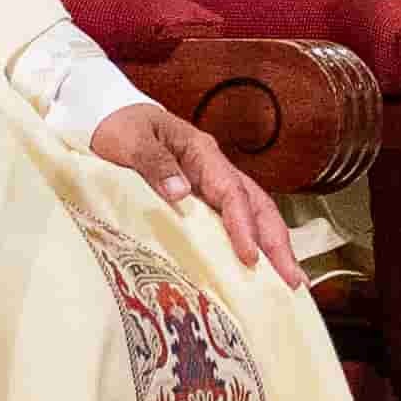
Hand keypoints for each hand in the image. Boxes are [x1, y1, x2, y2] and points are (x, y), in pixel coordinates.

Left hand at [88, 98, 292, 274]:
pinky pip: (232, 223)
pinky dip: (251, 245)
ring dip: (272, 247)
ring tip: (288, 282)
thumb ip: (154, 163)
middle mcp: (215, 171)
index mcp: (203, 154)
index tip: (249, 256)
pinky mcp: (201, 201)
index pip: (232, 192)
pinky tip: (258, 270)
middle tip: (293, 280)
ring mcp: (211, 186)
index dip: (244, 226)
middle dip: (278, 243)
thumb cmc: (120, 128)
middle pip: (257, 206)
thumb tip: (180, 191)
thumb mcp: (131, 141)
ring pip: (253, 215)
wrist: (107, 118)